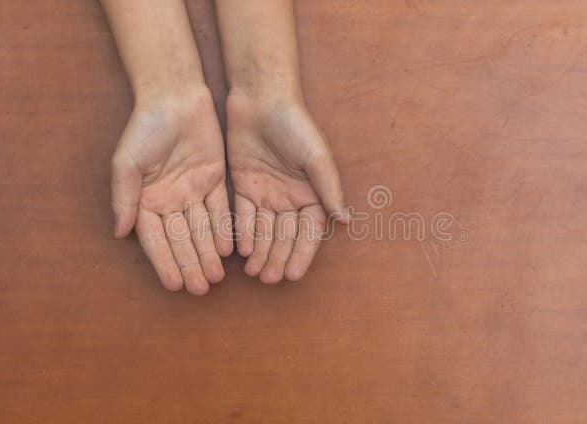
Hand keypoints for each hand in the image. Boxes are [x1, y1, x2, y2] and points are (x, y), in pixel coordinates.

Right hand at [111, 88, 232, 294]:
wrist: (175, 96)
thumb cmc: (145, 127)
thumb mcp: (127, 163)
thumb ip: (124, 198)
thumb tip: (119, 233)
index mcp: (144, 199)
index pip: (155, 239)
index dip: (165, 262)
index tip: (174, 284)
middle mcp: (169, 200)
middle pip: (181, 240)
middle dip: (190, 264)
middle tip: (201, 289)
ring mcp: (192, 191)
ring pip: (202, 229)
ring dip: (208, 254)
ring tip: (216, 278)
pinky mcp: (215, 180)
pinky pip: (219, 211)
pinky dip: (223, 229)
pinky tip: (228, 249)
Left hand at [227, 92, 346, 283]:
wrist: (261, 99)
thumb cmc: (295, 125)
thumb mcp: (316, 156)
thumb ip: (328, 188)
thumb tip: (345, 219)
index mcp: (312, 193)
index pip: (308, 231)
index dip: (302, 253)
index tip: (294, 274)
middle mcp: (290, 198)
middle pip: (284, 236)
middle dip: (278, 258)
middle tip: (269, 279)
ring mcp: (267, 194)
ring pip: (264, 231)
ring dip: (261, 253)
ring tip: (255, 273)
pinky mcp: (244, 187)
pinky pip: (244, 217)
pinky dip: (243, 234)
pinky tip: (241, 251)